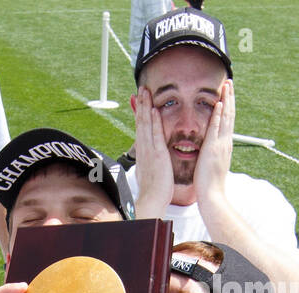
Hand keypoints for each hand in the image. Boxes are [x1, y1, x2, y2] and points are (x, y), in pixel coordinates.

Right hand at [132, 87, 174, 216]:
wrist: (152, 199)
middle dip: (141, 104)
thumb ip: (151, 158)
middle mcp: (144, 148)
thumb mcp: (151, 168)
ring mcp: (149, 150)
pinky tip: (154, 111)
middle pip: (141, 121)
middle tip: (141, 88)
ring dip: (145, 107)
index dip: (140, 111)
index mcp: (144, 150)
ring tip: (145, 92)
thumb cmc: (154, 187)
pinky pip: (155, 135)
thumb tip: (150, 155)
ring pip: (146, 124)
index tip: (140, 99)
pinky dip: (154, 122)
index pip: (141, 126)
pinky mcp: (157, 154)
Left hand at [193, 79, 233, 206]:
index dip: (228, 106)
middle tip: (229, 82)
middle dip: (230, 97)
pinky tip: (219, 104)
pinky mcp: (213, 148)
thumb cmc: (209, 182)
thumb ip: (213, 153)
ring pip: (226, 118)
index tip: (227, 94)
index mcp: (224, 145)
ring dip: (227, 100)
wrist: (212, 195)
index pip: (227, 121)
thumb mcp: (212, 163)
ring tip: (227, 86)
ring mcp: (221, 144)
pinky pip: (216, 128)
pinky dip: (219, 116)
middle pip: (229, 115)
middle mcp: (225, 142)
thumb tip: (212, 149)